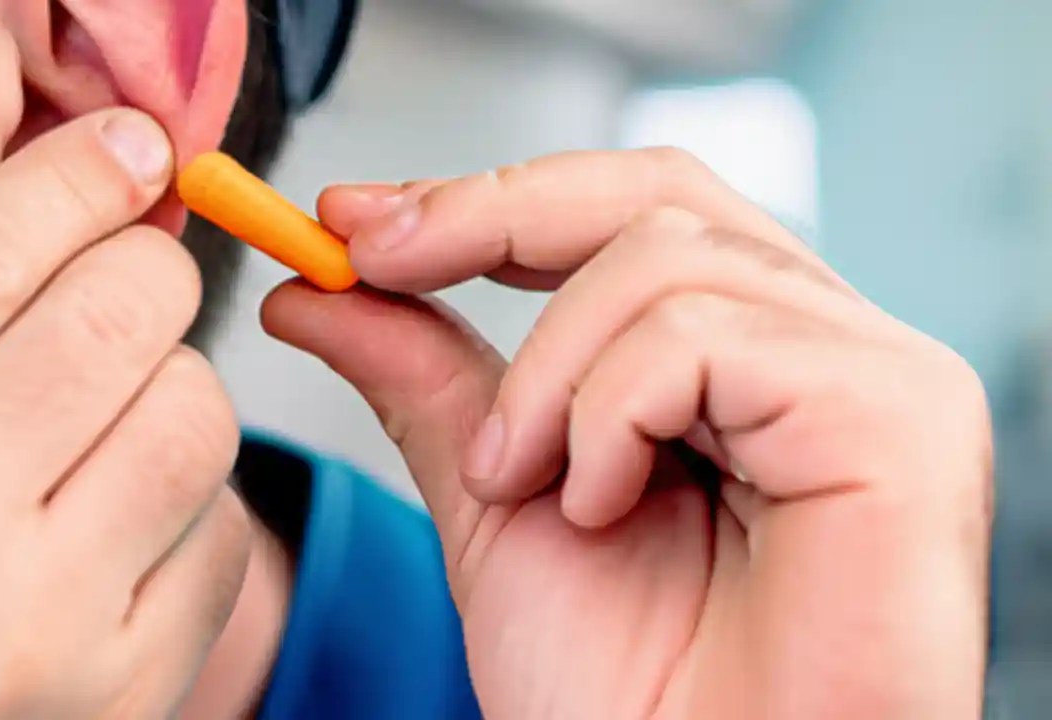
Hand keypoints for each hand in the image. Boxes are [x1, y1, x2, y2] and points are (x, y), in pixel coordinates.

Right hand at [0, 109, 248, 717]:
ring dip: (175, 382)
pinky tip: (134, 510)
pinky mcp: (124, 699)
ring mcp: (42, 632)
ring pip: (195, 416)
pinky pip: (223, 536)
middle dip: (141, 268)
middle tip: (123, 281)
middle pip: (116, 315)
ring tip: (120, 407)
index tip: (125, 152)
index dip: (74, 177)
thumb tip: (35, 225)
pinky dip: (197, 499)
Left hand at [264, 149, 992, 718]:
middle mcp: (820, 349)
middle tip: (371, 256)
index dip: (490, 199)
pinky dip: (610, 415)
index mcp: (743, 361)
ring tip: (518, 481)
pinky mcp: (900, 414)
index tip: (354, 218)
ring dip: (544, 375)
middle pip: (656, 195)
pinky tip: (601, 505)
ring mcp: (871, 373)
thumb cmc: (626, 694)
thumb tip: (322, 290)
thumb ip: (429, 382)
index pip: (625, 215)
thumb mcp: (494, 502)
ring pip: (664, 258)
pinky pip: (705, 339)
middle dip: (491, 215)